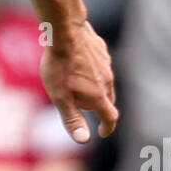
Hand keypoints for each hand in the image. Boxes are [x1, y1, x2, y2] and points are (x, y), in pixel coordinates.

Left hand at [40, 20, 118, 142]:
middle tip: (82, 109)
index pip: (110, 117)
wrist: (64, 31)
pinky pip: (100, 66)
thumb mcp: (60, 97)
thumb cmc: (59, 66)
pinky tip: (79, 67)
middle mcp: (107, 80)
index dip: (107, 127)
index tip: (102, 132)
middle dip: (98, 109)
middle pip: (108, 100)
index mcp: (99, 94)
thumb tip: (83, 140)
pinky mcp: (101, 50)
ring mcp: (106, 63)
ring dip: (95, 90)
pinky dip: (92, 72)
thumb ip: (72, 119)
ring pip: (105, 82)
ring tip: (76, 87)